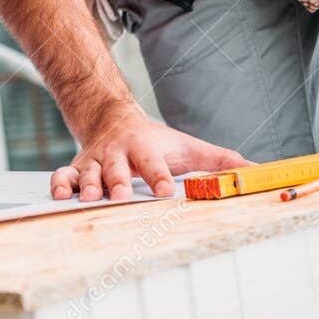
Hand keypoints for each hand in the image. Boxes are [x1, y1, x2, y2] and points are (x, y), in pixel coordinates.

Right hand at [51, 103, 249, 201]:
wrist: (113, 119)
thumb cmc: (157, 141)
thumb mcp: (189, 146)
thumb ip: (221, 162)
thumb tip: (259, 172)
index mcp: (144, 146)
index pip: (153, 162)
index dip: (158, 176)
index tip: (165, 193)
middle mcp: (117, 152)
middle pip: (116, 167)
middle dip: (117, 182)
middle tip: (121, 196)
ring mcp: (94, 160)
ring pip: (87, 171)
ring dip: (87, 185)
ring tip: (90, 199)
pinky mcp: (77, 167)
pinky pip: (63, 174)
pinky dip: (59, 184)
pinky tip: (60, 196)